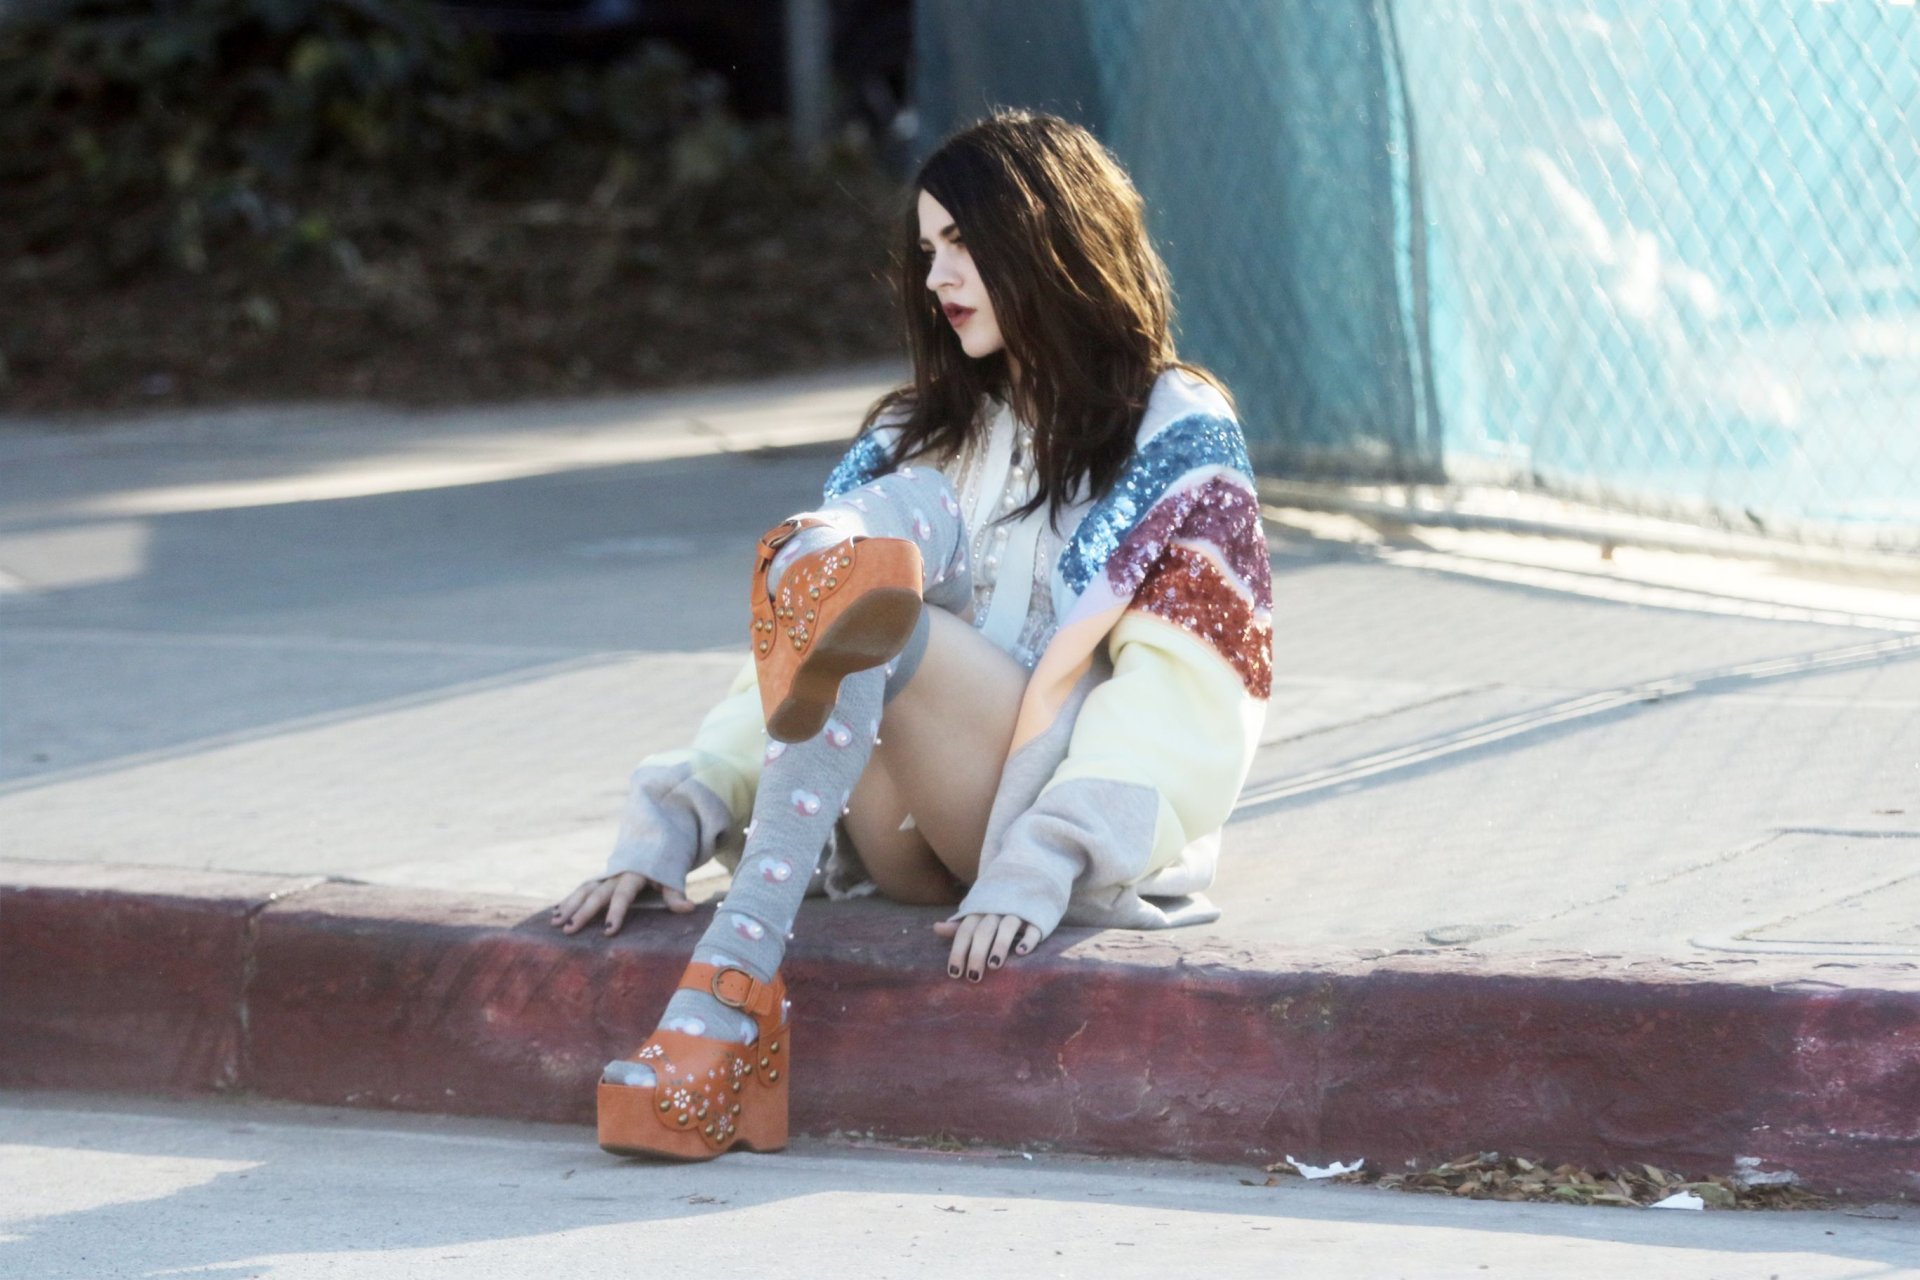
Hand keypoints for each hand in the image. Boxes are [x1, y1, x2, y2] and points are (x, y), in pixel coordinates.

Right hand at [551, 872, 692, 935]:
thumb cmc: (664, 867)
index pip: (622, 896)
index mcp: (634, 874)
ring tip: (555, 923)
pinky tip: (555, 914)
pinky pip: (581, 889)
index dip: (616, 913)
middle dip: (582, 912)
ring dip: (569, 905)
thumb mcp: (671, 878)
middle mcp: (615, 874)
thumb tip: (689, 907)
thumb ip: (675, 893)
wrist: (653, 842)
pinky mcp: (599, 878)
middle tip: (569, 930)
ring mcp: (605, 875)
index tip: (608, 931)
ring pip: (584, 890)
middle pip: (596, 894)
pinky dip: (568, 900)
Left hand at [932, 913, 1041, 980]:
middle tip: (973, 977)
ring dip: (1000, 945)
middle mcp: (997, 910)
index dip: (958, 951)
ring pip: (1008, 926)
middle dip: (977, 954)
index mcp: (980, 910)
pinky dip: (1028, 939)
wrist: (1029, 879)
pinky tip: (1022, 952)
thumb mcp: (978, 913)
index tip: (954, 973)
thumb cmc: (998, 905)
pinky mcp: (1037, 916)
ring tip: (993, 965)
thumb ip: (960, 925)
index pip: (965, 930)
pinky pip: (1034, 927)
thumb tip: (935, 928)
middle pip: (984, 931)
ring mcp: (1018, 912)